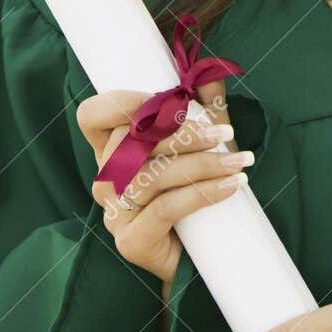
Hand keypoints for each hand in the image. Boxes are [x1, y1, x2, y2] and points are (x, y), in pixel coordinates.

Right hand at [78, 83, 241, 288]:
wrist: (203, 257)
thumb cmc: (197, 190)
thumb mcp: (203, 144)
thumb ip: (205, 106)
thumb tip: (211, 74)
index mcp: (112, 151)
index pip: (93, 116)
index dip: (123, 102)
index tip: (173, 98)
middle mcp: (106, 181)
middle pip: (130, 142)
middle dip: (182, 133)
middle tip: (224, 134)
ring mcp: (114, 212)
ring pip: (151, 175)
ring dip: (201, 164)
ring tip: (238, 162)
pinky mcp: (131, 241)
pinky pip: (164, 208)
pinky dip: (201, 193)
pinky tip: (231, 186)